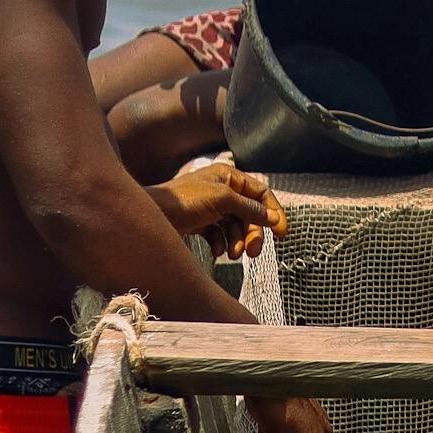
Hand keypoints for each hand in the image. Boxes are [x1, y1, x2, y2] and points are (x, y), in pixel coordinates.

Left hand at [150, 162, 284, 259]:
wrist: (151, 215)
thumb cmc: (184, 201)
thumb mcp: (222, 200)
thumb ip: (250, 208)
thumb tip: (274, 218)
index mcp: (229, 177)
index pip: (261, 194)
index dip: (273, 212)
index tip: (281, 233)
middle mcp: (222, 190)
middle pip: (250, 214)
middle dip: (253, 233)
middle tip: (253, 252)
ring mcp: (211, 208)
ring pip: (235, 227)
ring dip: (238, 242)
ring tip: (232, 255)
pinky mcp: (200, 223)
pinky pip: (220, 235)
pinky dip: (221, 245)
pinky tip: (217, 252)